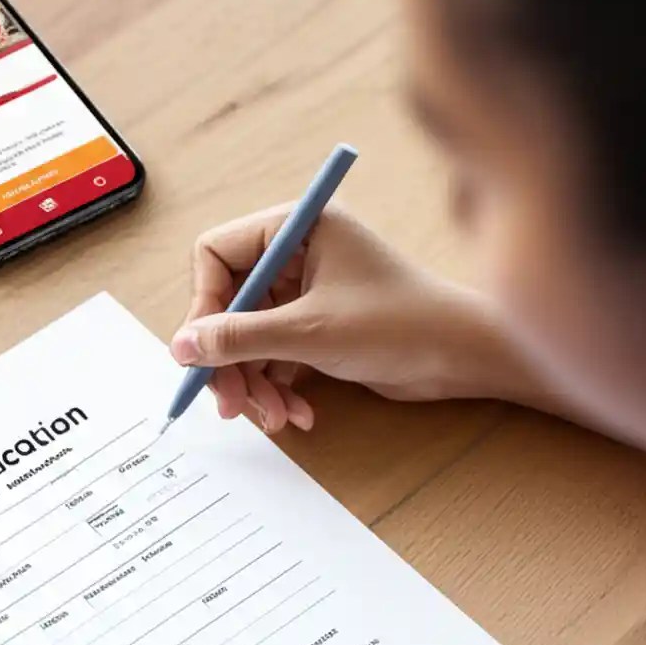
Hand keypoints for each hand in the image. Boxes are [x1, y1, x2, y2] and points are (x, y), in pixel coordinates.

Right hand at [172, 203, 536, 432]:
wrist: (463, 358)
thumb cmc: (401, 325)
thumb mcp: (309, 332)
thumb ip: (240, 338)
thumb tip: (181, 347)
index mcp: (295, 227)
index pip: (216, 255)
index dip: (203, 306)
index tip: (201, 352)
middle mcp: (295, 252)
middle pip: (228, 305)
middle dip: (229, 359)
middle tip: (230, 404)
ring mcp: (304, 290)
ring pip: (248, 337)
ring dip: (254, 382)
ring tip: (274, 417)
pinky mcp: (315, 324)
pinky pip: (272, 355)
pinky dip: (277, 387)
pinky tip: (297, 413)